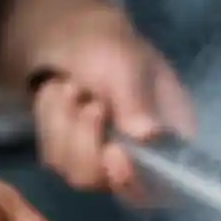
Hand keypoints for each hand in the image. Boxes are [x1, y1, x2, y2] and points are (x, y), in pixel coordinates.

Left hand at [30, 3, 195, 197]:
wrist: (70, 37)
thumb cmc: (108, 44)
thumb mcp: (125, 60)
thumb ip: (136, 98)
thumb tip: (148, 136)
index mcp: (171, 137)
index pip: (162, 184)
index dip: (136, 179)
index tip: (113, 151)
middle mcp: (142, 158)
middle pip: (108, 183)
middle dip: (85, 138)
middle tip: (82, 95)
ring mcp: (105, 163)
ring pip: (75, 172)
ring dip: (62, 124)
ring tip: (69, 87)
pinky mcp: (73, 159)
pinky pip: (52, 157)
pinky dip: (49, 121)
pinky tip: (58, 95)